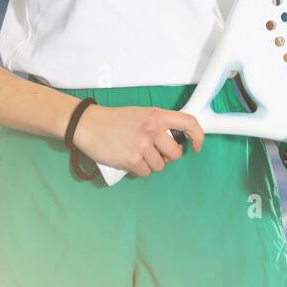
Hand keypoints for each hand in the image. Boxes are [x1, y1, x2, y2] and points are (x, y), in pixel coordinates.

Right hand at [72, 104, 202, 177]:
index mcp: (156, 115)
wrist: (89, 124)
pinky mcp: (132, 160)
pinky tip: (130, 161)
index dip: (198, 135)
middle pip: (175, 154)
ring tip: (138, 155)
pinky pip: (146, 173)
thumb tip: (172, 139)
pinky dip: (140, 170)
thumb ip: (157, 124)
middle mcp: (152, 130)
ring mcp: (142, 146)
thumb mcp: (140, 114)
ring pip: (160, 166)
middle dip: (168, 158)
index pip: (188, 123)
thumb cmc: (114, 119)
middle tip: (155, 153)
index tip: (196, 146)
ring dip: (151, 165)